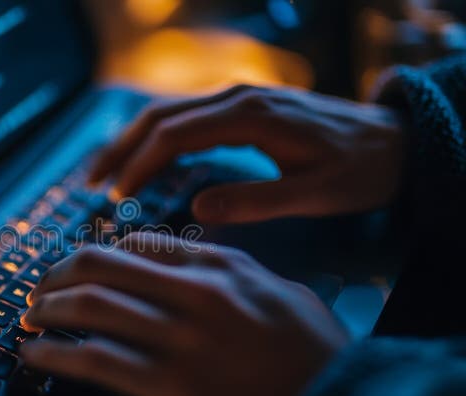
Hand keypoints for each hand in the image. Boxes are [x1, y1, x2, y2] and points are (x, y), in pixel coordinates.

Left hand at [20, 233, 349, 395]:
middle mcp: (194, 292)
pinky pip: (95, 361)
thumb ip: (236, 274)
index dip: (97, 255)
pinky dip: (55, 355)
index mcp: (220, 266)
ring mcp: (180, 338)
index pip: (138, 245)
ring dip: (46, 310)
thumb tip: (199, 263)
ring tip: (28, 319)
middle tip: (39, 288)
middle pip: (100, 265)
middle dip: (57, 274)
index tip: (79, 269)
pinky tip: (35, 355)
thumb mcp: (284, 294)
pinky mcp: (171, 386)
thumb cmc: (318, 356)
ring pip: (89, 307)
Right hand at [90, 85, 406, 223]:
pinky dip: (155, 137)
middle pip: (160, 115)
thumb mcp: (316, 193)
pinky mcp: (241, 107)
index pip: (175, 134)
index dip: (140, 164)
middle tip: (90, 184)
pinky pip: (185, 116)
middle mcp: (237, 98)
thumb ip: (258, 201)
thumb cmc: (358, 170)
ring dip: (131, 140)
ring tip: (104, 173)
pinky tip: (144, 160)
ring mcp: (237, 98)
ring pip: (168, 112)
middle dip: (120, 148)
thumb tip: (198, 208)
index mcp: (251, 116)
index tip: (117, 196)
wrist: (394, 141)